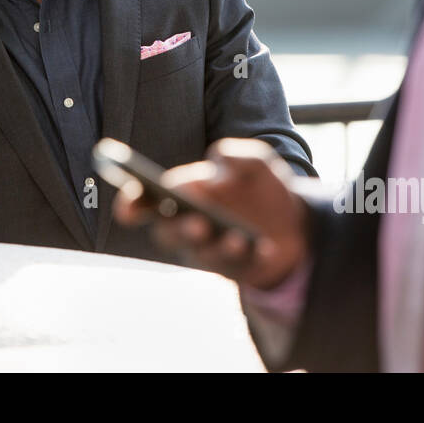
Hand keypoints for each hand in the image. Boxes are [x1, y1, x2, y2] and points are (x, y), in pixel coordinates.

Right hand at [112, 137, 309, 289]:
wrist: (293, 218)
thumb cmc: (260, 186)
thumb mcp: (256, 163)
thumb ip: (239, 154)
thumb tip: (219, 158)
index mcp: (181, 196)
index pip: (144, 203)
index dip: (131, 205)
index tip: (130, 205)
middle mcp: (187, 226)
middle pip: (168, 233)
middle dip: (179, 230)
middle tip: (197, 222)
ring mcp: (209, 250)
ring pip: (202, 254)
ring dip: (216, 247)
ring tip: (235, 238)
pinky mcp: (235, 268)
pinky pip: (239, 266)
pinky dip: (252, 256)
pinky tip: (265, 248)